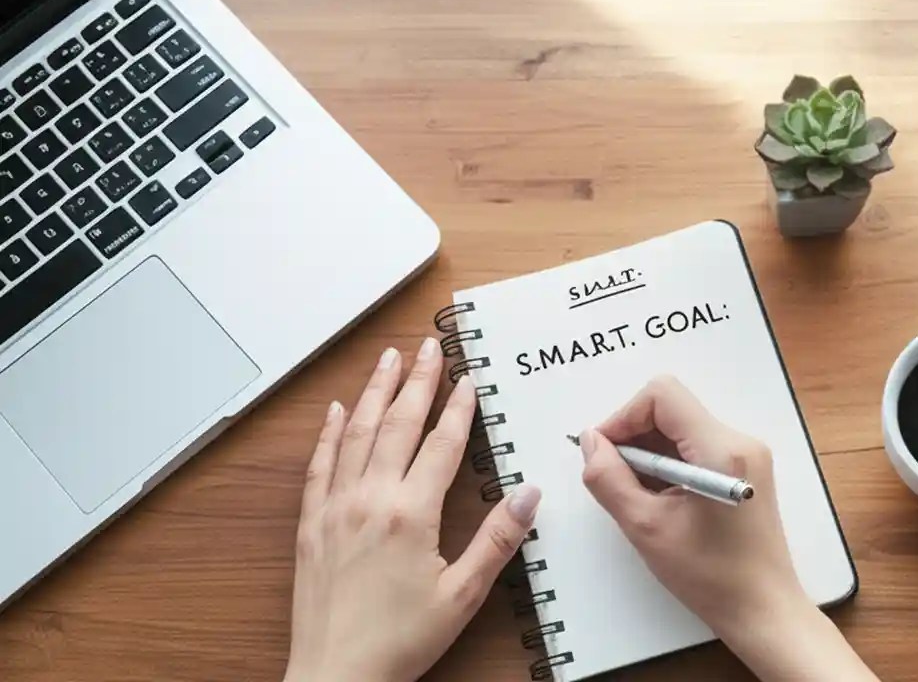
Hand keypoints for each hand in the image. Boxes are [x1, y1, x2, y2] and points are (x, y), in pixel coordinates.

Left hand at [284, 338, 541, 681]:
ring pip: (358, 434)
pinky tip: (339, 411)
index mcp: (411, 514)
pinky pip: (320, 466)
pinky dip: (330, 433)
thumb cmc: (398, 642)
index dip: (459, 408)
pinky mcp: (312, 526)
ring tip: (388, 360)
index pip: (441, 444)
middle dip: (417, 381)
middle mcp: (370, 500)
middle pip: (398, 425)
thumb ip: (498, 540)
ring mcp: (336, 509)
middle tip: (429, 347)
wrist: (334, 677)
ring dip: (376, 393)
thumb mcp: (463, 595)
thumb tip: (529, 494)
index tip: (469, 379)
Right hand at [580, 376, 877, 681]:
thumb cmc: (710, 576)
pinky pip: (697, 448)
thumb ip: (609, 478)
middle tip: (614, 478)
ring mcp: (747, 455)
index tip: (602, 452)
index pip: (663, 395)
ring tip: (638, 496)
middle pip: (672, 409)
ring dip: (650, 453)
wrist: (763, 610)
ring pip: (682, 429)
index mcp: (721, 449)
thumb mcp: (646, 527)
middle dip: (634, 436)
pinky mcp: (746, 471)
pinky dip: (669, 464)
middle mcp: (740, 441)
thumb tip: (590, 441)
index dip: (624, 416)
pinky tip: (660, 500)